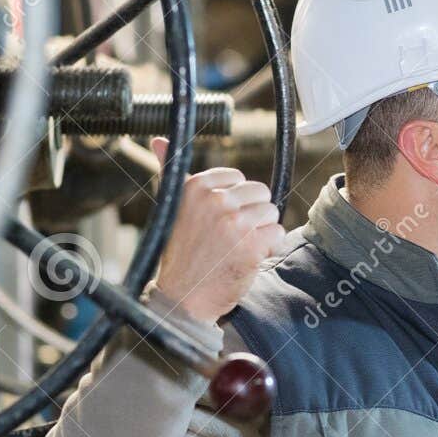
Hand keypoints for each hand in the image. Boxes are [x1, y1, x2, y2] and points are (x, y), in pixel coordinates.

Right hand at [149, 137, 283, 322]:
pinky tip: (247, 259)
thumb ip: (171, 170)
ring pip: (272, 213)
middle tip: (230, 237)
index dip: (236, 202)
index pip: (239, 179)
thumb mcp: (172, 207)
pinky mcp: (252, 245)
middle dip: (252, 216)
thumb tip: (159, 140)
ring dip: (261, 233)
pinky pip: (278, 234)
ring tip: (238, 248)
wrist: (183, 297)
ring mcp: (234, 223)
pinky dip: (269, 248)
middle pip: (260, 193)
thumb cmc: (181, 252)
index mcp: (196, 186)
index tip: (219, 221)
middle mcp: (215, 201)